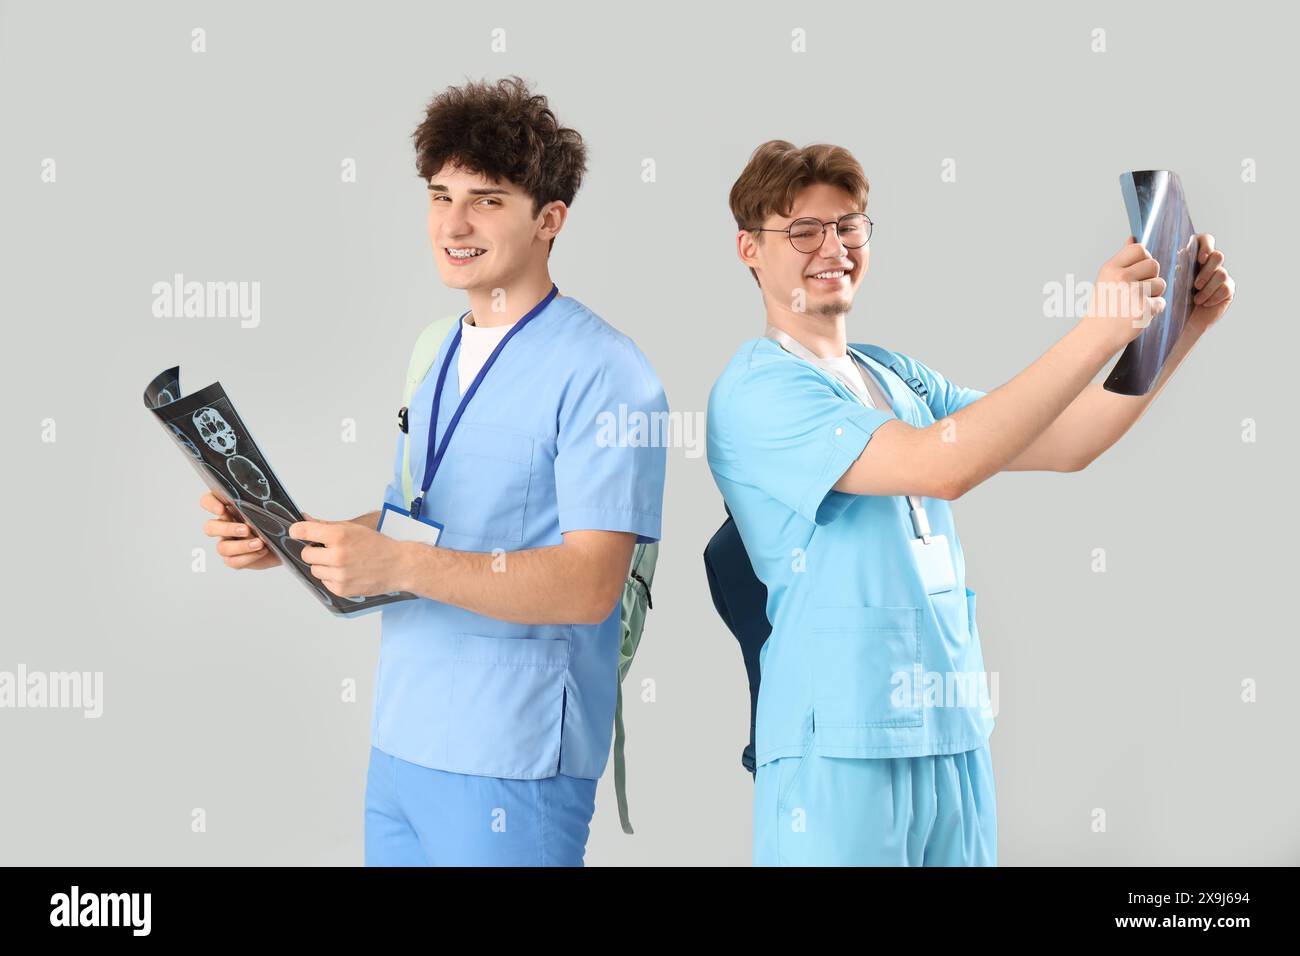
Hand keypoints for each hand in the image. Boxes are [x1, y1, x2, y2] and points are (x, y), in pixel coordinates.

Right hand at [201, 491, 284, 570]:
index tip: (222, 509)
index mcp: (229, 507)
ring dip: (241, 546)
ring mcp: (228, 543)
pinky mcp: (234, 559)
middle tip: (246, 529)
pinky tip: (261, 552)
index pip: (208, 501)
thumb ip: (267, 509)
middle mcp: (224, 525)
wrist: (286, 541)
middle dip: (227, 529)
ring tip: (259, 543)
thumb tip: (269, 516)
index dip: (210, 504)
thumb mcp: (274, 509)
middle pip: (210, 527)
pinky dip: (248, 557)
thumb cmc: (276, 521)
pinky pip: (233, 561)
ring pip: (222, 547)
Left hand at [288, 517, 408, 598]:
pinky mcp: (341, 589)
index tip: (298, 532)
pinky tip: (347, 572)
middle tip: (330, 550)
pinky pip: (324, 582)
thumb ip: (325, 525)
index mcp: (339, 535)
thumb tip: (303, 519)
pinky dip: (332, 578)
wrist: (399, 565)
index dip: (298, 531)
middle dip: (315, 551)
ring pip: (314, 569)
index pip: (303, 531)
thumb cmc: (377, 545)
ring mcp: (339, 574)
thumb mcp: (353, 529)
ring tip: (342, 563)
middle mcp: (337, 555)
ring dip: (323, 566)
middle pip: (306, 554)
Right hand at [1081, 236, 1167, 351]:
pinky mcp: (1143, 308)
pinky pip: (1161, 303)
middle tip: (1135, 292)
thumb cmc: (1104, 307)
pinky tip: (1137, 316)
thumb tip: (1133, 237)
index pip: (1139, 248)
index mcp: (1111, 268)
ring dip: (1153, 295)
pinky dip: (1153, 311)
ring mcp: (1132, 292)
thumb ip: (1122, 259)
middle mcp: (1120, 277)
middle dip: (1150, 278)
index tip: (1135, 273)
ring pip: (1160, 284)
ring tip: (1135, 305)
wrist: (1095, 337)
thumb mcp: (1107, 280)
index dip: (1143, 260)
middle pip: (1154, 264)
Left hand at [1185, 233, 1234, 334]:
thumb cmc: (1176, 302)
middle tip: (1195, 285)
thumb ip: (1180, 269)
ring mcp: (1222, 276)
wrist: (1182, 323)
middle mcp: (1211, 265)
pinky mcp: (1229, 289)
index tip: (1201, 259)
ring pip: (1221, 273)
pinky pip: (1226, 288)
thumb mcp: (1174, 284)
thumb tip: (1183, 253)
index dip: (1206, 244)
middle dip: (1206, 271)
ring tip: (1196, 299)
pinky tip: (1204, 304)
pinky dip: (1213, 297)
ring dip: (1207, 288)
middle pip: (1218, 255)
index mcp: (1196, 259)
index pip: (1206, 240)